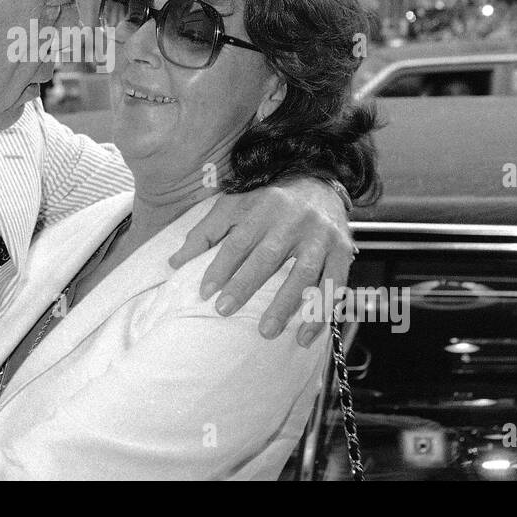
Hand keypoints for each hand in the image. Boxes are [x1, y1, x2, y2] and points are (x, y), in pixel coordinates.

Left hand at [169, 178, 353, 343]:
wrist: (319, 180)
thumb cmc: (269, 200)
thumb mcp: (234, 205)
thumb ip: (205, 232)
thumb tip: (174, 262)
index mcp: (264, 208)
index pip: (239, 239)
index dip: (221, 266)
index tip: (205, 292)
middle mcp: (293, 220)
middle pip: (269, 255)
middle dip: (246, 285)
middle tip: (225, 311)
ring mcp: (320, 236)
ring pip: (304, 273)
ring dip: (286, 305)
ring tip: (266, 331)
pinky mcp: (342, 250)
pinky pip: (334, 284)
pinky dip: (322, 312)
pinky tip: (306, 335)